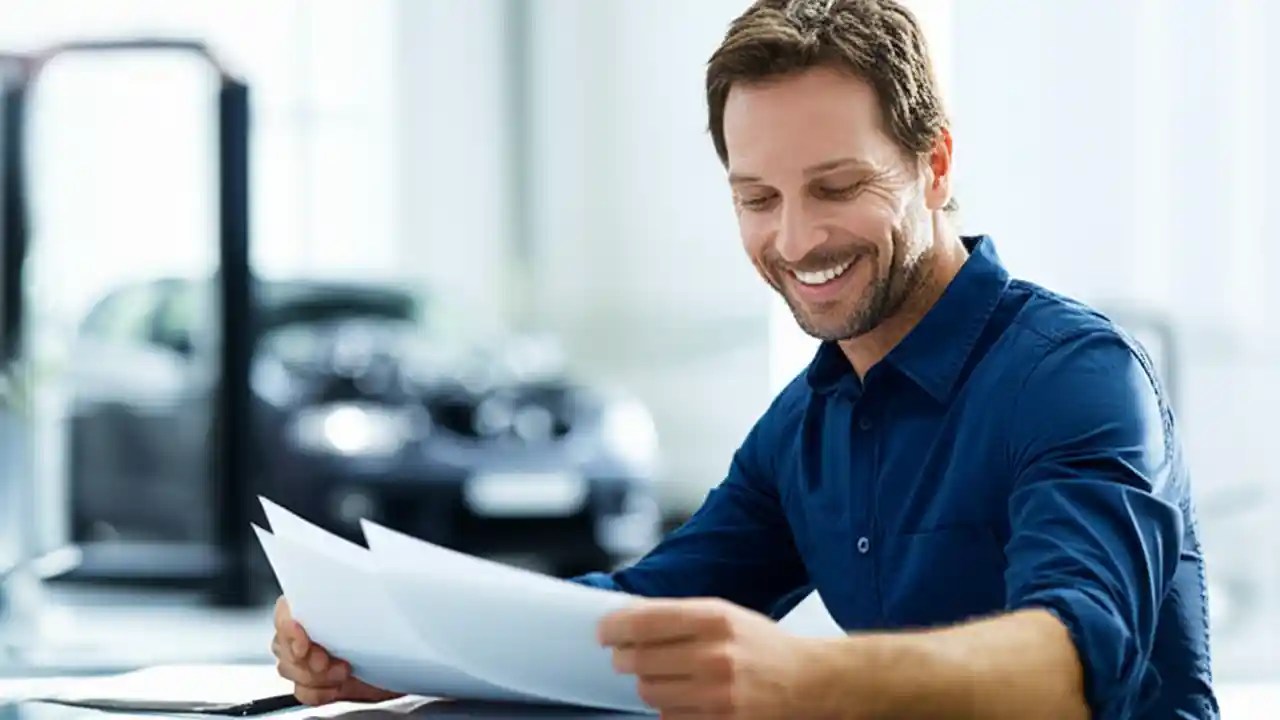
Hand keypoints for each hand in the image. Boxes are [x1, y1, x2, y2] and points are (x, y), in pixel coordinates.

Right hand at [271, 596, 402, 705]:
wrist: (412, 663)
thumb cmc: (400, 630)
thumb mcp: (385, 610)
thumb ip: (363, 600)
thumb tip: (360, 583)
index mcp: (321, 601)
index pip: (286, 610)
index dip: (289, 627)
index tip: (305, 643)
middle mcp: (312, 627)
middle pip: (282, 643)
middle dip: (304, 658)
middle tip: (327, 661)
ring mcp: (312, 655)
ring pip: (288, 668)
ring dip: (314, 676)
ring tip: (343, 671)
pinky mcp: (318, 681)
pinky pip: (300, 691)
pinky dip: (317, 692)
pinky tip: (336, 686)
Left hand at [598, 597, 816, 718]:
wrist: (808, 682)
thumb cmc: (761, 646)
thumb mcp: (725, 615)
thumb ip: (679, 616)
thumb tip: (627, 618)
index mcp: (715, 619)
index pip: (645, 622)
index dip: (615, 627)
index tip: (605, 632)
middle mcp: (715, 656)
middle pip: (639, 660)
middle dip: (623, 657)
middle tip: (622, 656)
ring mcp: (717, 695)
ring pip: (649, 692)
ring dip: (646, 683)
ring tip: (660, 675)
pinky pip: (669, 717)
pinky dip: (668, 707)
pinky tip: (683, 696)